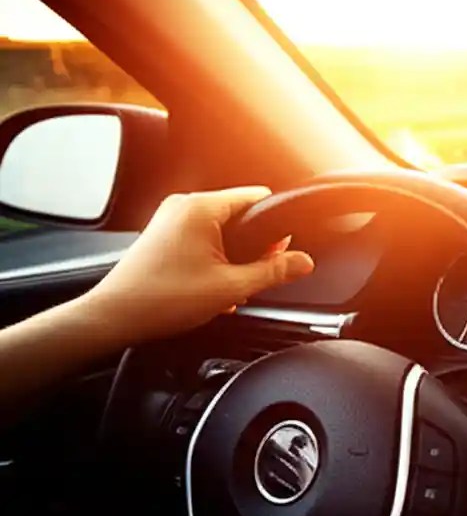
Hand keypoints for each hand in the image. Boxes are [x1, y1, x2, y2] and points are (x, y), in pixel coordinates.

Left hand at [82, 187, 313, 339]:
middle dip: (252, 248)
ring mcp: (170, 219)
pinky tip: (209, 287)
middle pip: (240, 215)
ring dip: (232, 257)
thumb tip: (303, 261)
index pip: (258, 198)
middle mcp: (183, 205)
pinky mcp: (163, 234)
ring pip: (222, 230)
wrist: (114, 317)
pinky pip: (202, 237)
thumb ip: (274, 272)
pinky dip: (213, 259)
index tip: (277, 253)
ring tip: (225, 286)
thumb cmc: (160, 299)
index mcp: (201, 208)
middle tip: (248, 277)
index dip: (275, 228)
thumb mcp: (231, 288)